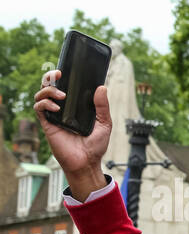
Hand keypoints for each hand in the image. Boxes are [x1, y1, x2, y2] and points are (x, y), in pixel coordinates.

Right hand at [33, 70, 110, 200]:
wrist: (87, 162)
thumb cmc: (96, 145)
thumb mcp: (105, 123)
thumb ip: (102, 106)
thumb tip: (101, 87)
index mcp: (74, 106)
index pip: (64, 86)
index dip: (61, 77)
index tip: (65, 70)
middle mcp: (62, 108)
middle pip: (49, 86)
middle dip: (50, 77)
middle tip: (58, 75)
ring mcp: (54, 115)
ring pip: (41, 94)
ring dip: (48, 90)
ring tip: (62, 96)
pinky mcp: (47, 124)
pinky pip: (39, 108)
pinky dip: (44, 104)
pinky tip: (55, 107)